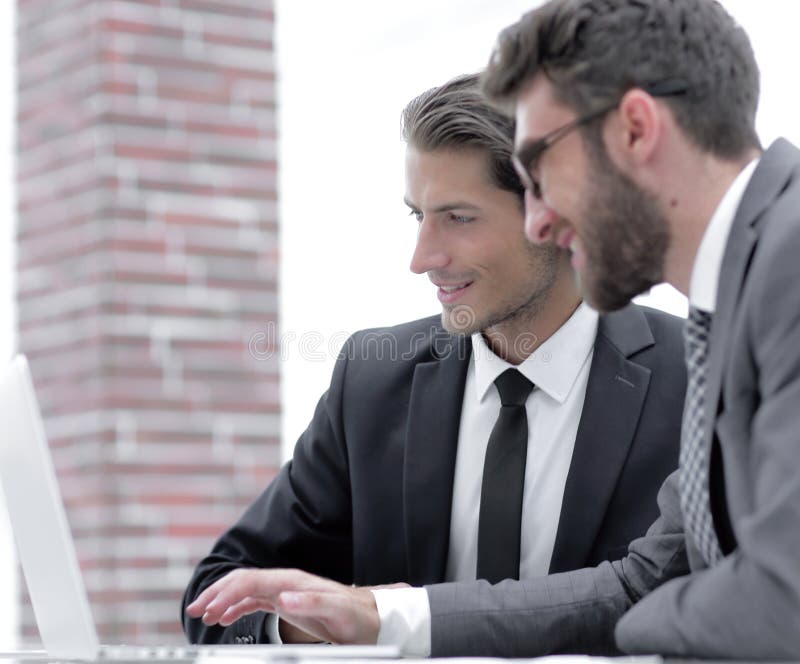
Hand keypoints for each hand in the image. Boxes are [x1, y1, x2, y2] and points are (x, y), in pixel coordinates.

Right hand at [186, 568, 405, 644]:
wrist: (369, 618)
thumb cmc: (354, 616)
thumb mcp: (336, 611)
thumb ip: (311, 603)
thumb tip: (282, 597)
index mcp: (292, 581)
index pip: (249, 581)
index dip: (225, 593)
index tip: (207, 609)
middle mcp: (285, 582)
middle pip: (242, 581)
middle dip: (216, 593)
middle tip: (194, 610)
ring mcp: (285, 591)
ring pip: (245, 590)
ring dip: (222, 600)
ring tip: (203, 616)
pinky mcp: (287, 602)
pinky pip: (254, 601)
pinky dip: (235, 607)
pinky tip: (225, 618)